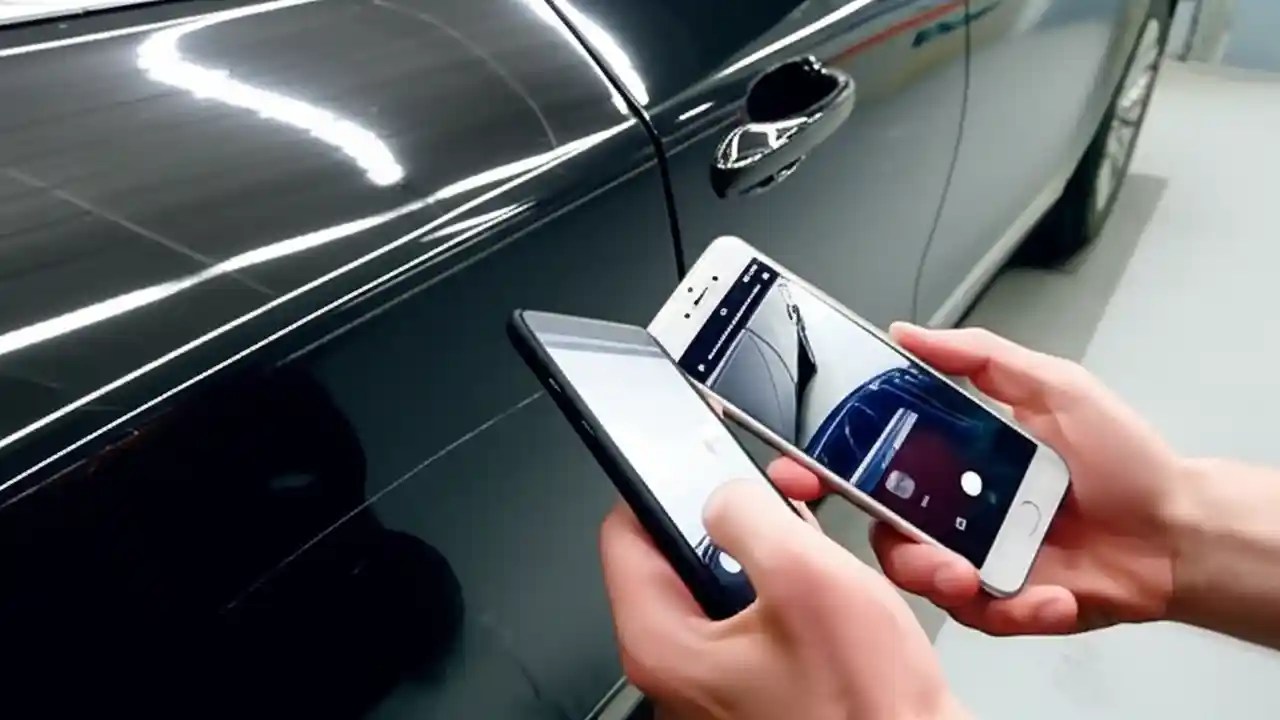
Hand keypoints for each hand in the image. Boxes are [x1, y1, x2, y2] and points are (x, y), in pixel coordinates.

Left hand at [600, 478, 964, 719]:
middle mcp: (683, 666)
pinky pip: (768, 611)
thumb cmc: (866, 708)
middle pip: (686, 551)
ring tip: (825, 555)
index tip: (704, 457)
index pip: (625, 533)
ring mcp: (724, 678)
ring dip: (783, 550)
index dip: (666, 482)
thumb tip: (725, 492)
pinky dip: (801, 588)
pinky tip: (839, 594)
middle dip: (742, 518)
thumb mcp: (806, 579)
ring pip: (735, 578)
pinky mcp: (766, 682)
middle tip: (787, 503)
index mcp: (664, 644)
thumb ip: (747, 515)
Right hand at [858, 323, 1183, 633]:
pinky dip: (1013, 610)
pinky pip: (985, 618)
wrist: (1181, 528)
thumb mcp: (1054, 387)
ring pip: (926, 581)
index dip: (850, 474)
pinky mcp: (1012, 605)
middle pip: (891, 533)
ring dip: (941, 581)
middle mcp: (962, 512)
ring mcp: (983, 560)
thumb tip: (911, 334)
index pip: (884, 467)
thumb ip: (980, 357)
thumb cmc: (1125, 460)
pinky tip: (1053, 595)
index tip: (826, 475)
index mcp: (960, 460)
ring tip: (972, 577)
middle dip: (900, 547)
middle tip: (928, 548)